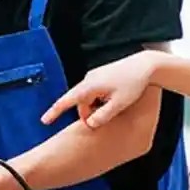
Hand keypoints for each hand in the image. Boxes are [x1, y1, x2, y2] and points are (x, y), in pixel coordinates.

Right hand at [40, 51, 157, 128]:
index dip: (54, 112)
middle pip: (80, 102)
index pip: (67, 101)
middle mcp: (88, 80)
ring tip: (113, 110)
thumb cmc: (134, 84)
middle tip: (100, 124)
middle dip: (86, 114)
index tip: (44, 121)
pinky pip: (94, 92)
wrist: (146, 65)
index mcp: (90, 87)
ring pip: (88, 97)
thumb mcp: (119, 104)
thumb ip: (103, 116)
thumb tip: (90, 125)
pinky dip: (99, 100)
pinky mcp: (101, 75)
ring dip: (95, 107)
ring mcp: (94, 76)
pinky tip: (114, 101)